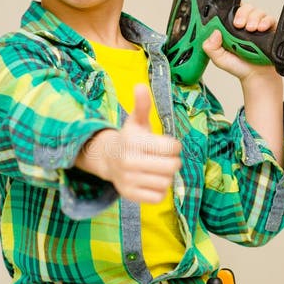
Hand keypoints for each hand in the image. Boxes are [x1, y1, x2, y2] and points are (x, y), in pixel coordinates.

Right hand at [83, 85, 181, 202]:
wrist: (108, 159)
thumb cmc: (130, 138)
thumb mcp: (136, 121)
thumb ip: (142, 105)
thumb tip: (140, 86)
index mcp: (134, 142)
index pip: (172, 148)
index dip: (175, 146)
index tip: (169, 145)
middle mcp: (129, 162)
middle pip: (172, 167)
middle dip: (173, 162)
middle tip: (166, 158)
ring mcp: (128, 180)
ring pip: (166, 183)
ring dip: (167, 176)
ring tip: (159, 169)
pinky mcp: (130, 195)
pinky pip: (158, 197)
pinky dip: (160, 190)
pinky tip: (152, 180)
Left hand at [202, 0, 279, 82]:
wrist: (256, 76)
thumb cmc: (238, 66)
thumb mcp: (219, 58)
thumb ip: (211, 48)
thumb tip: (213, 32)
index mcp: (230, 26)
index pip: (230, 7)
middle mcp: (244, 23)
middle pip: (244, 6)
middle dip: (241, 13)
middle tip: (238, 24)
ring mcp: (257, 25)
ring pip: (257, 11)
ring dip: (253, 18)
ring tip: (250, 30)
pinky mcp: (269, 29)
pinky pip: (269, 18)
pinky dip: (265, 22)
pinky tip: (261, 29)